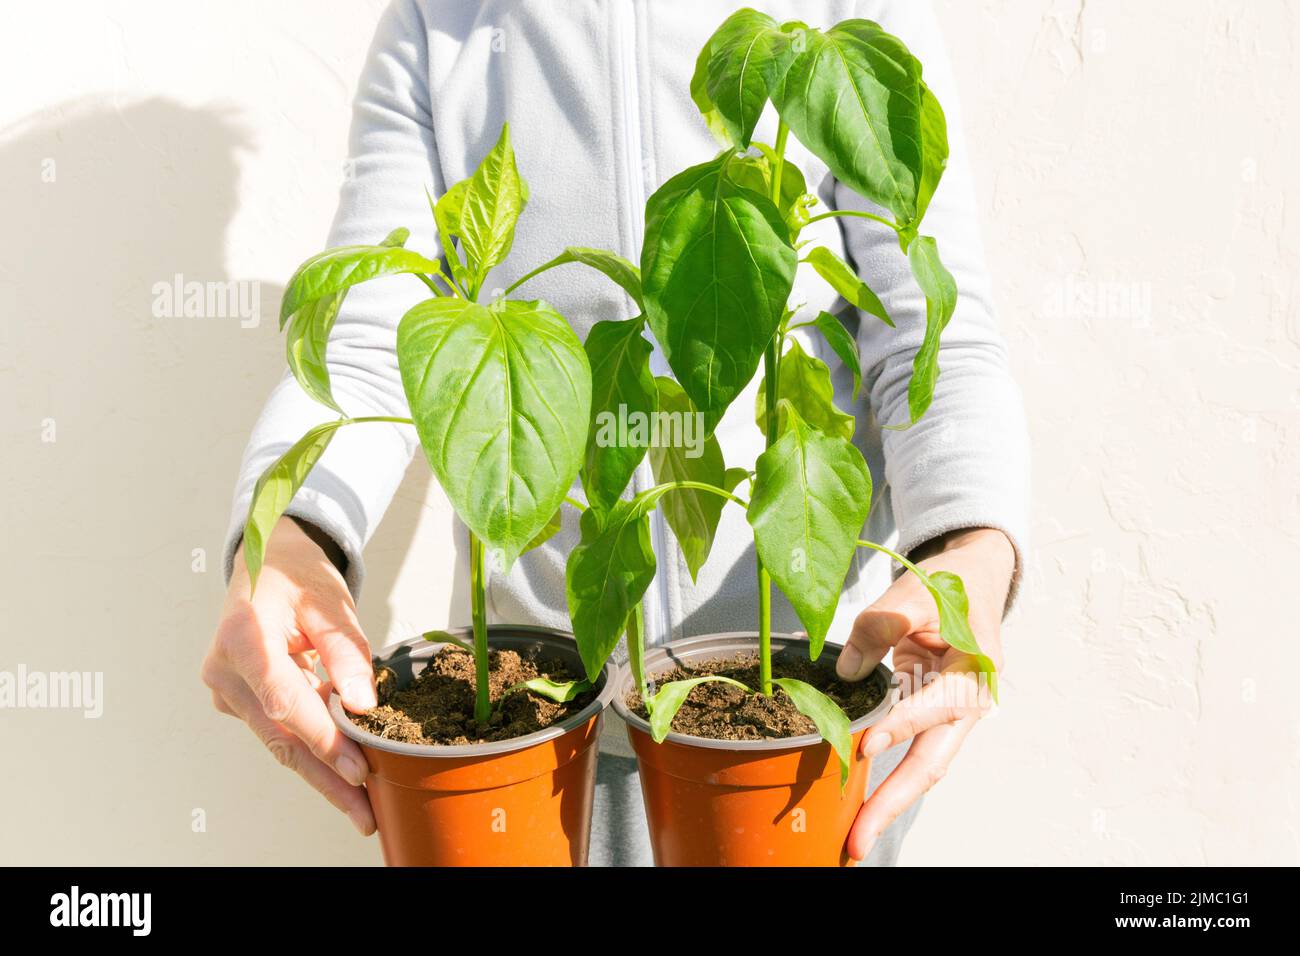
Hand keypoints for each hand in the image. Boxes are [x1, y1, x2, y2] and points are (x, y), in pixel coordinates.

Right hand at [201, 516, 377, 835]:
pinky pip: (279, 730)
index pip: (282, 698)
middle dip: (325, 778)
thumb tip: (362, 705)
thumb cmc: (298, 576)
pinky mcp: (240, 700)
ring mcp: (228, 689)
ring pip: (279, 741)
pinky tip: (345, 776)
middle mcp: (225, 669)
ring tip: (362, 807)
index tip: (356, 768)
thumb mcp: (330, 601)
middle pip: (279, 735)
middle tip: (364, 815)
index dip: (321, 738)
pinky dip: (312, 751)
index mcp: (242, 634)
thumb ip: (346, 651)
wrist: (268, 561)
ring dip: (321, 774)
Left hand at [835, 527, 1013, 860]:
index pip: (934, 705)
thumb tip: (847, 670)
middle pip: (932, 761)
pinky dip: (884, 778)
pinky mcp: (932, 719)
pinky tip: (856, 802)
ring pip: (921, 766)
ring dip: (887, 801)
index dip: (899, 725)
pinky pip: (908, 753)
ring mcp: (952, 716)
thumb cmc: (949, 584)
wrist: (975, 580)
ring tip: (852, 838)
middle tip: (857, 840)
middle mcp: (968, 702)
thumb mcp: (916, 590)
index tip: (864, 745)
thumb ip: (883, 622)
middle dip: (892, 801)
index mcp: (975, 669)